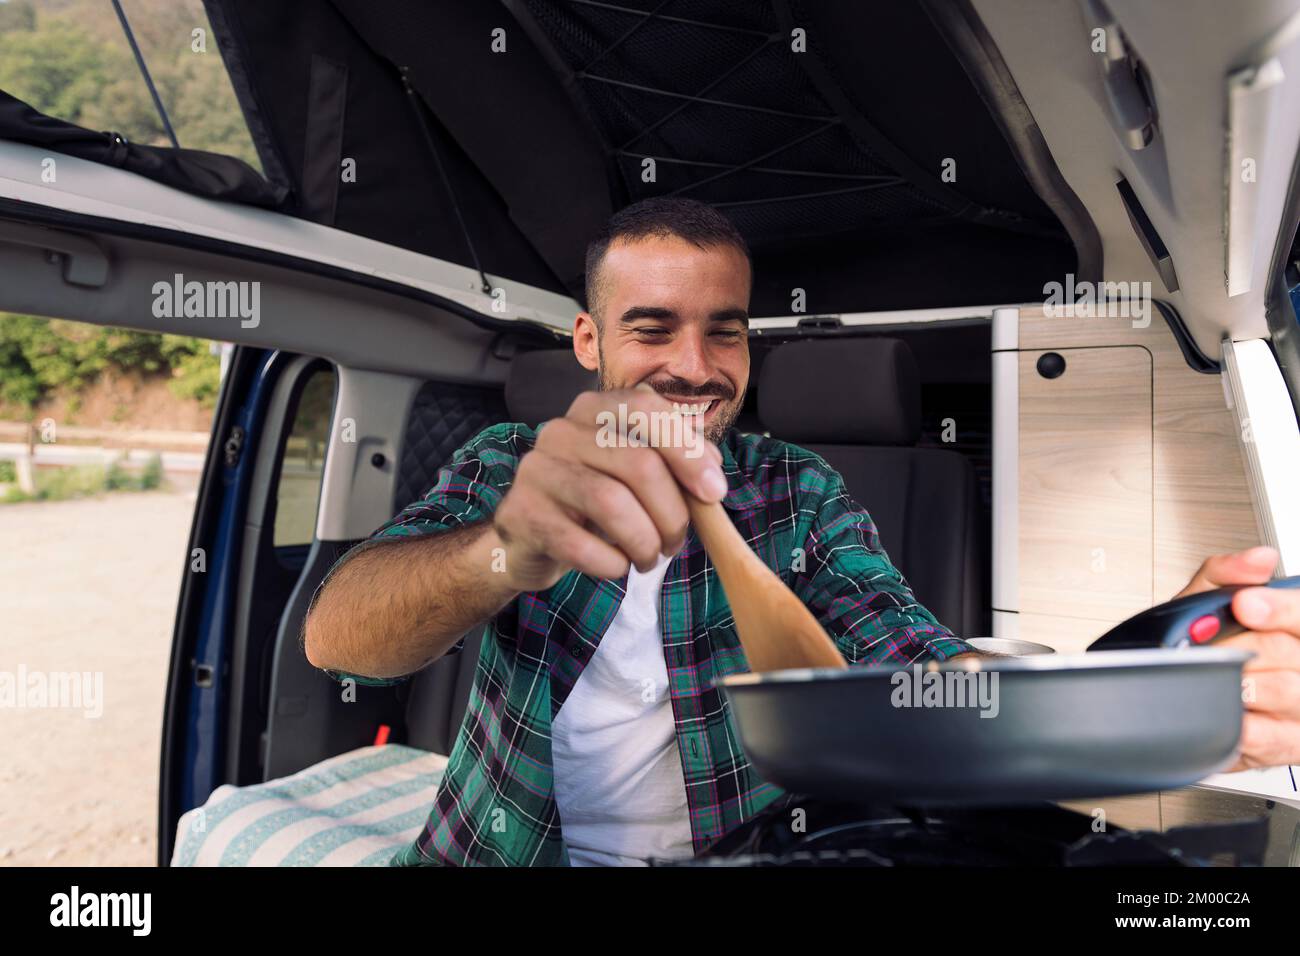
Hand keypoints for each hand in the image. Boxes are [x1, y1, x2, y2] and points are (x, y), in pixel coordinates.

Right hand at [492, 386, 726, 590]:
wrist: (531, 536)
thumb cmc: (594, 501)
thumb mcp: (635, 473)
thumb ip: (676, 462)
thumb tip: (712, 470)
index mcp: (595, 409)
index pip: (648, 411)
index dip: (688, 452)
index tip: (714, 493)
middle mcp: (562, 430)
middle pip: (638, 464)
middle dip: (671, 513)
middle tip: (676, 543)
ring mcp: (537, 469)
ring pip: (610, 502)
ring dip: (643, 542)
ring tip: (649, 559)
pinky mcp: (521, 513)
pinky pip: (579, 543)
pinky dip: (611, 564)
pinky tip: (616, 567)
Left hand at [1173, 545, 1299, 769]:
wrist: (1173, 695)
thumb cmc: (1199, 646)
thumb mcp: (1202, 601)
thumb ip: (1224, 575)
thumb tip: (1258, 559)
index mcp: (1292, 627)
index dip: (1280, 609)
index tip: (1246, 604)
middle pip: (1289, 651)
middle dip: (1243, 645)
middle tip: (1213, 647)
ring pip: (1286, 691)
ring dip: (1241, 682)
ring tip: (1217, 676)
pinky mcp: (1288, 745)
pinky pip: (1272, 736)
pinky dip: (1243, 722)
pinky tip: (1229, 710)